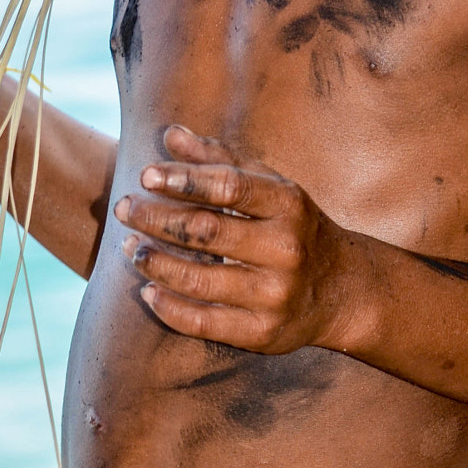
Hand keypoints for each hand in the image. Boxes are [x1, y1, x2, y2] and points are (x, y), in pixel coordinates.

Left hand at [113, 124, 352, 351]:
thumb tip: (171, 135)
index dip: (184, 179)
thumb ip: (220, 160)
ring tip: (129, 248)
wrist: (342, 291)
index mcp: (288, 205)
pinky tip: (147, 290)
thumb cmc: (293, 227)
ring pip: (199, 279)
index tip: (146, 175)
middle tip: (124, 208)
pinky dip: (168, 307)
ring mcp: (275, 295)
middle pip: (207, 231)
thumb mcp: (270, 188)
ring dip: (155, 262)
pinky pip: (204, 321)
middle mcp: (285, 249)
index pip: (229, 186)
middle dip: (157, 218)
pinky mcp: (263, 333)